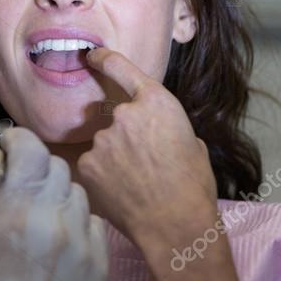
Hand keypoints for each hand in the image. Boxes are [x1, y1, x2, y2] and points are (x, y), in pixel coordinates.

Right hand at [0, 128, 107, 280]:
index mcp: (17, 212)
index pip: (30, 148)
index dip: (17, 139)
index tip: (7, 144)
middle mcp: (58, 220)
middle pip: (56, 167)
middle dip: (33, 167)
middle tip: (15, 185)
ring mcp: (86, 244)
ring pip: (77, 193)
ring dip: (55, 194)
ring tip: (35, 216)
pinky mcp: (102, 267)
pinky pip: (93, 224)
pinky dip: (74, 222)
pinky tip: (55, 241)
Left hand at [77, 47, 216, 254]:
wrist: (176, 224)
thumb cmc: (193, 186)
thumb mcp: (192, 143)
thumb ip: (168, 127)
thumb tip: (156, 133)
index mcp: (156, 102)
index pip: (121, 67)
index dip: (103, 59)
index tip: (92, 56)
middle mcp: (124, 114)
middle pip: (113, 115)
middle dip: (123, 133)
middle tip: (142, 162)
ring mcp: (103, 139)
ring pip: (103, 143)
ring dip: (114, 156)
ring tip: (136, 182)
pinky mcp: (87, 164)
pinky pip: (93, 164)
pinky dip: (103, 175)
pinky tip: (121, 191)